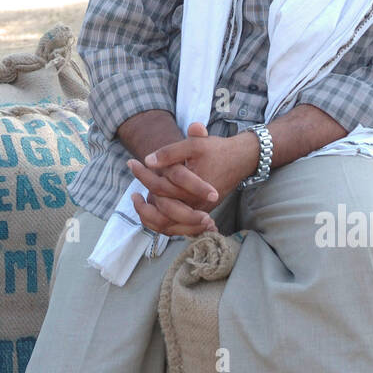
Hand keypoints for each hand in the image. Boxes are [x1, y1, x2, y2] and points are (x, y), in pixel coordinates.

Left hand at [128, 122, 259, 236]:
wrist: (241, 159)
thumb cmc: (217, 150)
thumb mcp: (194, 144)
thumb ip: (171, 152)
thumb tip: (148, 160)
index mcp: (190, 186)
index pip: (159, 186)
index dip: (142, 174)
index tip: (132, 163)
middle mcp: (194, 203)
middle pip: (162, 212)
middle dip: (143, 204)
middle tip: (133, 194)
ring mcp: (198, 211)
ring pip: (169, 226)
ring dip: (151, 218)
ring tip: (139, 204)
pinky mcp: (201, 214)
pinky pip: (179, 227)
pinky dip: (163, 224)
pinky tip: (152, 212)